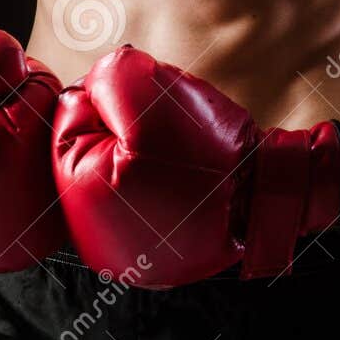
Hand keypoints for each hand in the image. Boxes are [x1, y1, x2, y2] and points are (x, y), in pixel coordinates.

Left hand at [51, 44, 339, 286]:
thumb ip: (103, 77)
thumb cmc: (208, 147)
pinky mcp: (161, 262)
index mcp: (82, 201)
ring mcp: (131, 260)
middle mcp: (97, 245)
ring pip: (119, 177)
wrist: (270, 195)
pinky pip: (147, 206)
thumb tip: (90, 86)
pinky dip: (164, 186)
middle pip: (91, 153)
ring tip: (182, 158)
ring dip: (145, 157)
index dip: (111, 97)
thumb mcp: (146, 90)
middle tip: (167, 130)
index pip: (68, 121)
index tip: (151, 103)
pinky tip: (188, 183)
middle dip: (124, 129)